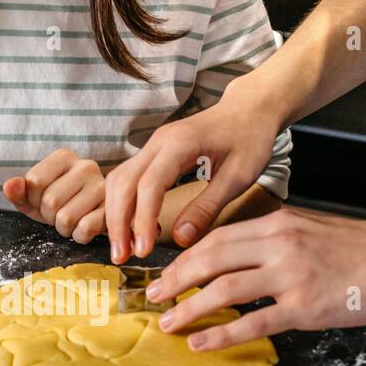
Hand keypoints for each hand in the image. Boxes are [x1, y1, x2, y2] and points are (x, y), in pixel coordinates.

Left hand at [3, 149, 105, 242]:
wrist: (95, 214)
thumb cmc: (61, 203)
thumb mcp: (35, 197)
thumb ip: (19, 192)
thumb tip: (9, 186)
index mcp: (64, 157)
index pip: (34, 181)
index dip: (33, 199)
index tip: (43, 200)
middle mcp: (86, 166)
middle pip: (50, 201)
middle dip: (49, 216)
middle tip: (59, 214)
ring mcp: (102, 187)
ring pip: (66, 218)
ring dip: (63, 228)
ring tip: (72, 220)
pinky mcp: (112, 209)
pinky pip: (84, 229)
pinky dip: (79, 236)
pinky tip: (85, 226)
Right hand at [104, 86, 280, 262]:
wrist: (250, 109)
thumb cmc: (249, 139)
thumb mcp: (238, 176)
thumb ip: (207, 206)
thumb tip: (180, 239)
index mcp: (180, 144)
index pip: (149, 185)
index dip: (142, 220)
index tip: (143, 251)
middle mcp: (158, 142)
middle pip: (122, 182)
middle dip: (117, 222)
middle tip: (121, 257)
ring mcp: (152, 146)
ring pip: (118, 180)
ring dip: (115, 215)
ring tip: (123, 248)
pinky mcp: (152, 153)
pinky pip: (126, 178)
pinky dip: (122, 204)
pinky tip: (132, 229)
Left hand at [146, 207, 365, 350]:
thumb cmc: (363, 249)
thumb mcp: (311, 230)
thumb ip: (275, 241)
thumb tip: (241, 259)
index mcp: (277, 224)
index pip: (216, 239)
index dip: (184, 259)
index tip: (165, 275)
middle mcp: (278, 245)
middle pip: (209, 260)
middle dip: (175, 281)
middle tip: (153, 297)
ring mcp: (291, 276)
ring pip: (223, 290)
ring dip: (189, 308)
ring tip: (167, 324)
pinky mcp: (305, 306)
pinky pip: (253, 322)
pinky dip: (221, 335)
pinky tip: (200, 344)